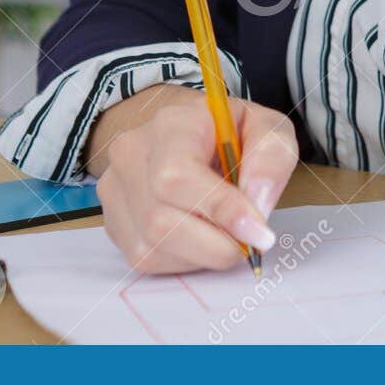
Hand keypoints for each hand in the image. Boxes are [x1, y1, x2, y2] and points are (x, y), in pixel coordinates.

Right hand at [94, 85, 299, 274]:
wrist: (186, 132)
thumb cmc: (229, 132)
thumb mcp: (266, 129)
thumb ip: (271, 157)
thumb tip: (257, 205)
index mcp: (171, 125)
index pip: (178, 175)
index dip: (219, 210)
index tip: (259, 234)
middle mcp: (132, 154)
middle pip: (161, 220)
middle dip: (216, 244)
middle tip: (250, 244)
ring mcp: (115, 190)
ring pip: (153, 245)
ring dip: (202, 254)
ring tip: (226, 234)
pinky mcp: (113, 222)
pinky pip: (146, 257)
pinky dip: (184, 259)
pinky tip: (201, 237)